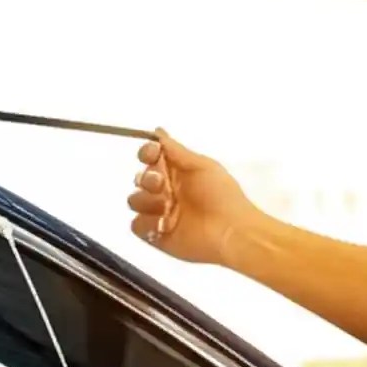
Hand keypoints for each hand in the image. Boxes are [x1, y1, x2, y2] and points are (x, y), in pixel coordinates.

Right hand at [128, 128, 264, 264]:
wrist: (231, 232)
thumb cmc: (222, 196)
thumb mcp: (202, 166)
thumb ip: (176, 150)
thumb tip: (158, 131)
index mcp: (177, 173)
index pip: (151, 157)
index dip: (147, 153)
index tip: (151, 154)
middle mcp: (166, 191)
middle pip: (140, 178)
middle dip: (147, 178)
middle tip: (161, 185)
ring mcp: (159, 214)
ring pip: (135, 200)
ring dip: (146, 200)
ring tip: (166, 207)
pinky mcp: (155, 235)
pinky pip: (137, 225)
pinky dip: (146, 222)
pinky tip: (163, 223)